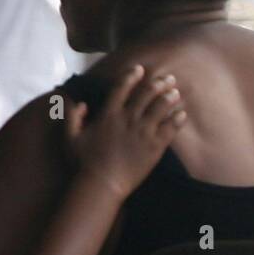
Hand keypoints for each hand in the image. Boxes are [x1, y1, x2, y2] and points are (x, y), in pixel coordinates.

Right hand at [65, 65, 186, 198]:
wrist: (102, 185)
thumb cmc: (84, 163)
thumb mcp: (70, 138)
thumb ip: (72, 117)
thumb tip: (79, 103)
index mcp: (108, 114)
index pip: (121, 88)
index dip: (131, 76)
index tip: (140, 69)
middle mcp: (127, 119)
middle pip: (146, 94)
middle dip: (158, 84)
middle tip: (168, 78)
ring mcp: (143, 131)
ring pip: (160, 108)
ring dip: (170, 98)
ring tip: (177, 92)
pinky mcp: (155, 146)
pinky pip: (170, 128)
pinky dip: (177, 119)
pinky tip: (183, 114)